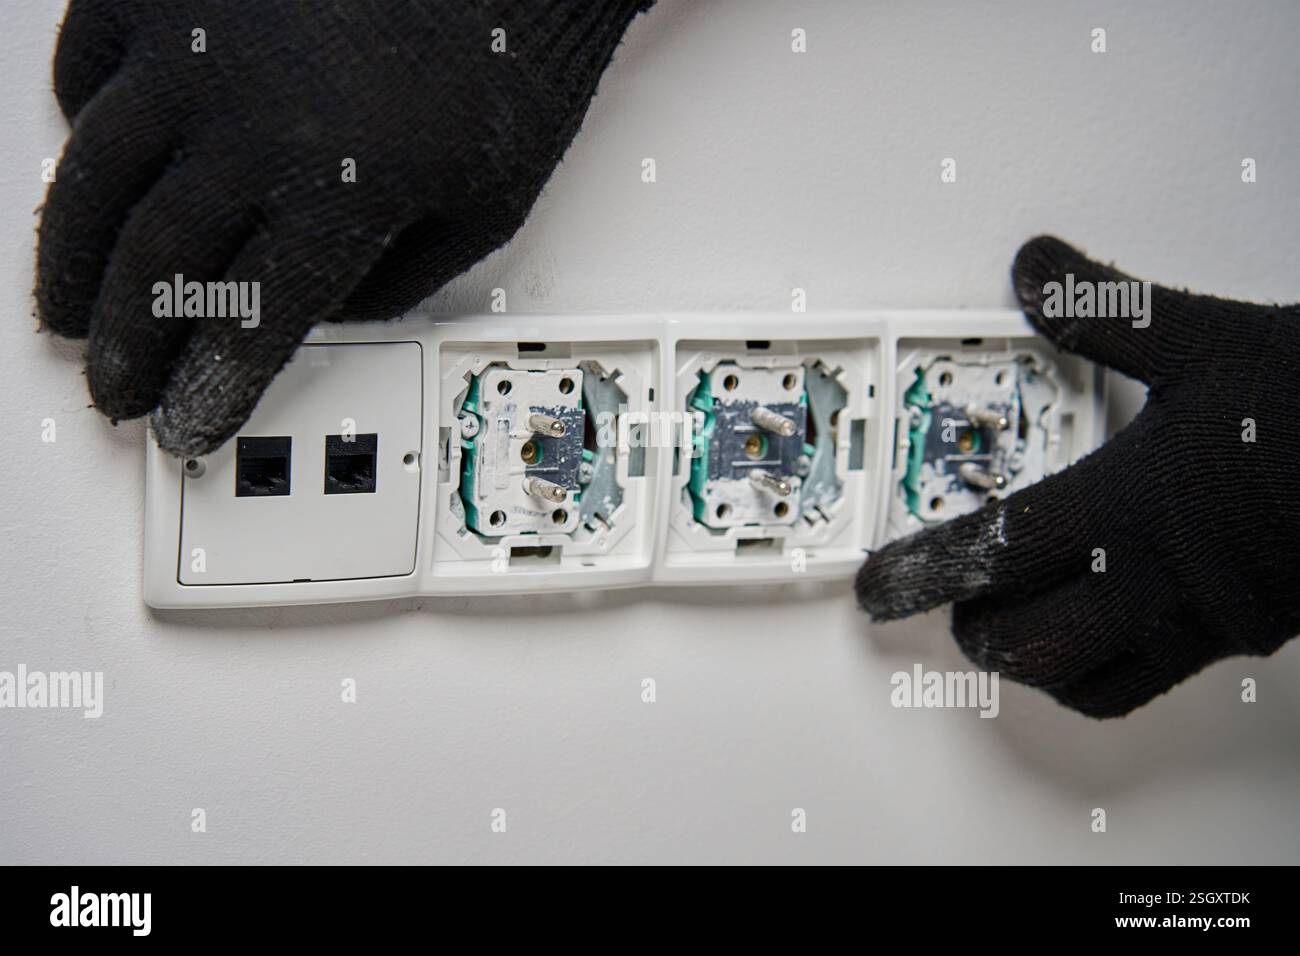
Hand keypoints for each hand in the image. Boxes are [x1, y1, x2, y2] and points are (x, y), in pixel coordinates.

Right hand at [37, 0, 649, 455]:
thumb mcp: (486, 203)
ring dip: (74, 265)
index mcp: (342, 192)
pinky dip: (83, 130)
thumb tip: (320, 319)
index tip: (187, 424)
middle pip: (157, 271)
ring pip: (98, 182)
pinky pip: (88, 68)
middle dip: (128, 350)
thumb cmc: (504, 54)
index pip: (249, 327)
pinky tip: (95, 174)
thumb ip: (398, 277)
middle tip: (117, 388)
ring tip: (66, 313)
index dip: (209, 391)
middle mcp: (251, 123)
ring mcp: (195, 46)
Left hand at [856, 236, 1299, 716]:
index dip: (923, 572)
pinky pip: (1151, 682)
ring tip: (1007, 624)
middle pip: (1027, 640)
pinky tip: (1094, 635)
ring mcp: (1208, 615)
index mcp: (1136, 497)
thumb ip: (1104, 307)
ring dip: (1028, 658)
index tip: (878, 587)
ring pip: (1084, 677)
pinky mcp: (1246, 633)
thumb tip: (1037, 267)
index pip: (997, 550)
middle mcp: (1164, 572)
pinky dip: (1099, 673)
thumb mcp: (1202, 336)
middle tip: (948, 600)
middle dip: (971, 627)